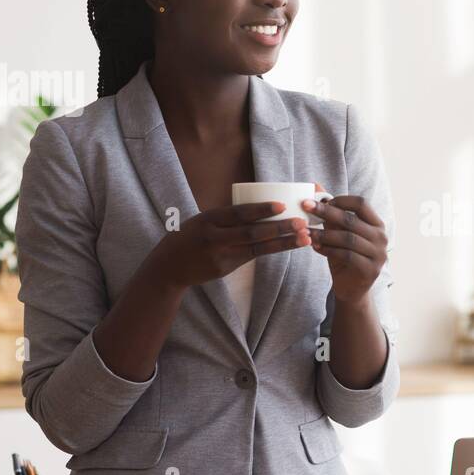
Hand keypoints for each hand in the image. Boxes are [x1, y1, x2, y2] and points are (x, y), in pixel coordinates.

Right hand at [147, 201, 310, 290]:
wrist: (169, 266)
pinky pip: (252, 257)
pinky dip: (271, 250)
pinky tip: (288, 246)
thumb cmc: (190, 237)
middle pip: (253, 232)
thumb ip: (227, 217)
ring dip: (283, 242)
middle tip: (302, 223)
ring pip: (257, 248)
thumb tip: (260, 207)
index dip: (261, 209)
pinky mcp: (225, 269)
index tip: (282, 205)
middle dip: (280, 228)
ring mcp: (221, 255)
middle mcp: (215, 237)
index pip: (239, 213)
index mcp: (209, 219)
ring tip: (304, 238)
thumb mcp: (203, 220)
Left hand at [301, 184, 386, 305]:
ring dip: (324, 233)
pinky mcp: (370, 270)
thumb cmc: (344, 256)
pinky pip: (346, 256)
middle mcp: (381, 237)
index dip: (340, 200)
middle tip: (304, 207)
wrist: (352, 288)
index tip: (319, 201)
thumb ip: (331, 212)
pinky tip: (315, 247)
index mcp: (376, 224)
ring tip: (305, 231)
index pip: (361, 203)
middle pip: (351, 220)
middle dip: (326, 212)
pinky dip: (328, 250)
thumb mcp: (337, 232)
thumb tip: (315, 186)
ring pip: (347, 239)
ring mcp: (378, 255)